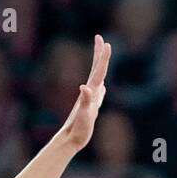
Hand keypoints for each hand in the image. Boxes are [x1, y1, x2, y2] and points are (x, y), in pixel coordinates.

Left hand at [58, 34, 111, 151]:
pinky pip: (98, 93)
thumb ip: (85, 101)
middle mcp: (89, 93)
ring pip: (97, 79)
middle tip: (100, 37)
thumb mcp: (83, 115)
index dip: (103, 58)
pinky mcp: (91, 108)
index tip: (106, 43)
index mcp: (90, 93)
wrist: (69, 140)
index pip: (98, 72)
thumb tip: (84, 87)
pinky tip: (103, 87)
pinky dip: (101, 86)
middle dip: (99, 54)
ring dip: (100, 66)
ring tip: (102, 56)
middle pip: (96, 70)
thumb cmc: (78, 130)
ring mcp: (90, 100)